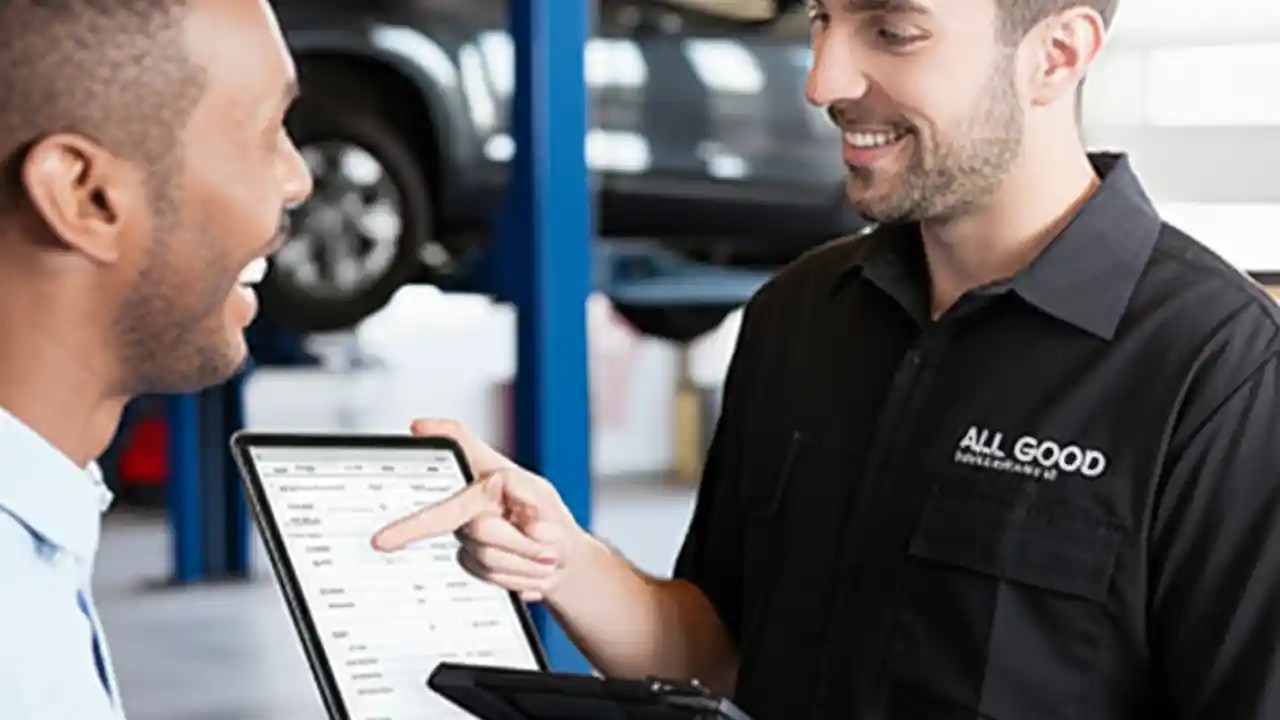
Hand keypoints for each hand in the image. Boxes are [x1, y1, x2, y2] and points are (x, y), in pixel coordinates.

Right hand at [371, 420, 588, 602]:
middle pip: (476, 525)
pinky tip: (525, 566)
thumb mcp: (545, 497)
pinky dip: (513, 574)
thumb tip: (496, 487)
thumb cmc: (551, 523)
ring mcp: (466, 530)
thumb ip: (523, 489)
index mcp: (490, 474)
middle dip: (516, 544)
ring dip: (520, 560)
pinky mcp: (466, 557)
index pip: (462, 447)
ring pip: (484, 554)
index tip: (419, 428)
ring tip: (538, 554)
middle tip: (545, 547)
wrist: (558, 563)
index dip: (439, 433)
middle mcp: (471, 498)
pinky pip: (483, 572)